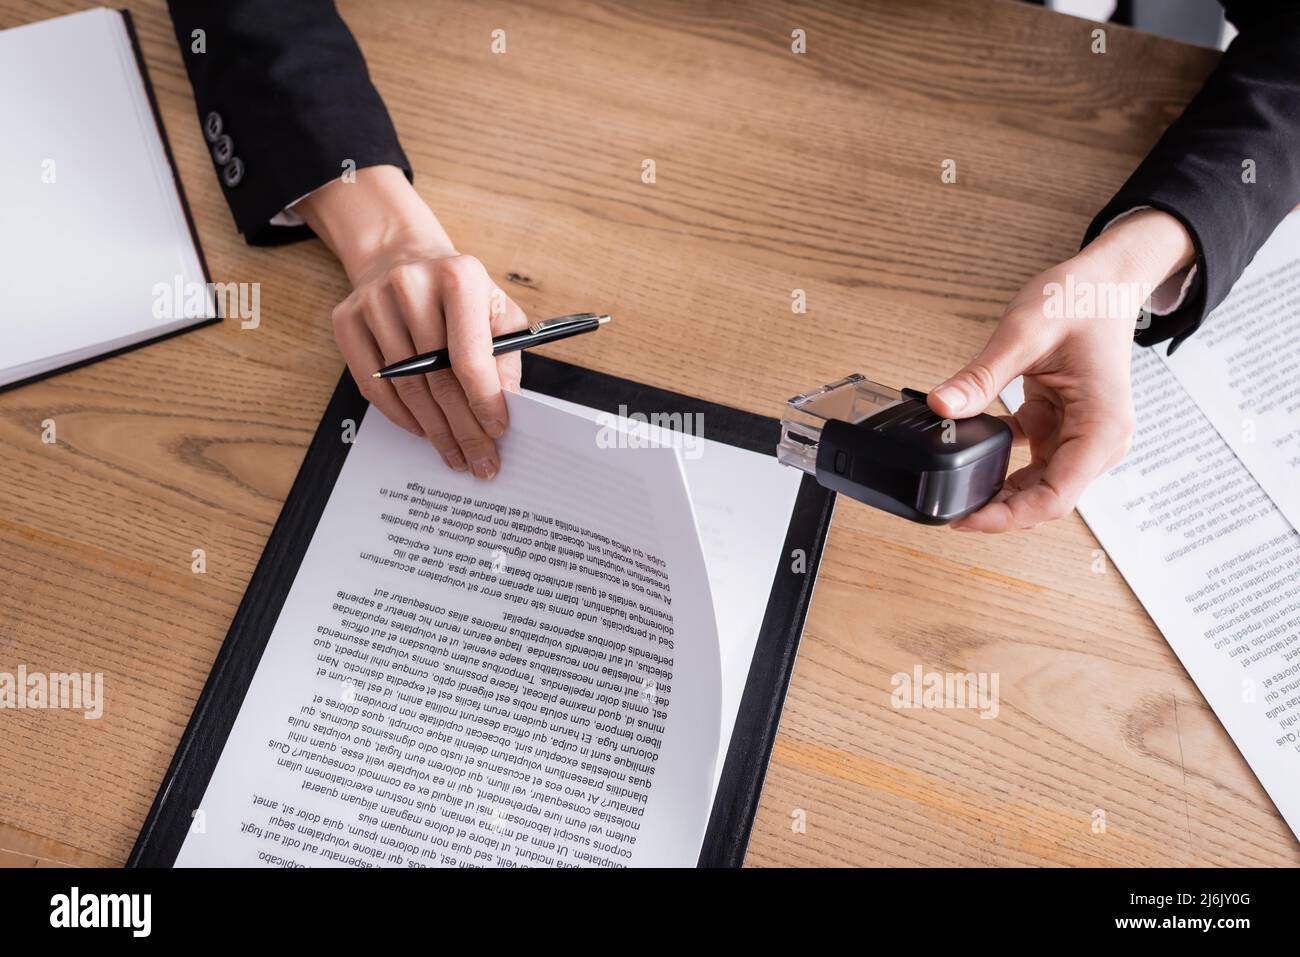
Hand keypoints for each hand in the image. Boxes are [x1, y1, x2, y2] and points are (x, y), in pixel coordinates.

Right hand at [295, 166, 526, 477]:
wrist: (403, 258)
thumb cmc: (459, 293)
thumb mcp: (496, 311)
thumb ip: (506, 356)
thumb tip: (505, 406)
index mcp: (458, 277)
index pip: (470, 356)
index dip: (484, 401)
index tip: (498, 432)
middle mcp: (412, 286)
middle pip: (438, 378)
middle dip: (463, 428)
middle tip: (479, 461)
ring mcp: (373, 302)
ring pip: (406, 387)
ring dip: (433, 429)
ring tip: (454, 453)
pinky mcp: (347, 320)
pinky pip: (373, 384)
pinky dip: (399, 414)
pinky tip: (421, 431)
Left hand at [928, 209, 1194, 531]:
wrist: (1103, 282)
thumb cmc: (1081, 300)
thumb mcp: (1024, 332)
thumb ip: (981, 375)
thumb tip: (941, 405)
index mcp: (1101, 427)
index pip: (1056, 497)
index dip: (1008, 516)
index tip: (965, 519)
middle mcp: (1097, 440)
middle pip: (1044, 498)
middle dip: (996, 510)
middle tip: (946, 508)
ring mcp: (1080, 436)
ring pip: (1034, 484)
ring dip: (995, 490)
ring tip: (952, 489)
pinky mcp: (1060, 427)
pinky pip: (1026, 460)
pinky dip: (996, 463)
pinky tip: (965, 456)